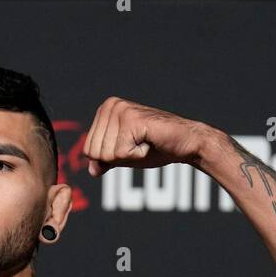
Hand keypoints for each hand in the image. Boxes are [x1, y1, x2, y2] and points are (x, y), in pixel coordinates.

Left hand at [82, 97, 202, 175]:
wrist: (186, 143)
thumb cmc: (156, 148)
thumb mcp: (124, 156)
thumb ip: (105, 161)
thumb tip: (92, 170)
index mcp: (104, 110)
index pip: (88, 150)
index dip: (110, 158)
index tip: (131, 146)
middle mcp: (110, 106)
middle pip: (95, 152)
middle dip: (118, 158)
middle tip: (139, 145)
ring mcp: (121, 110)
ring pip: (107, 154)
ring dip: (128, 157)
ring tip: (144, 143)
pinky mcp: (133, 119)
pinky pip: (121, 153)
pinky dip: (137, 156)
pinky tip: (149, 142)